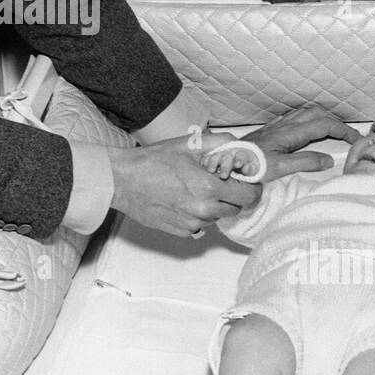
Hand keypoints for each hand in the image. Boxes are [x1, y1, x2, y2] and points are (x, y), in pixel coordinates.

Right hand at [107, 140, 261, 236]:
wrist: (122, 181)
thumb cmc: (153, 161)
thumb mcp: (188, 144)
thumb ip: (221, 143)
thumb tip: (242, 148)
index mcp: (208, 187)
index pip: (249, 195)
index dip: (251, 187)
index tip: (245, 181)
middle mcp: (203, 209)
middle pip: (236, 208)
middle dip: (232, 195)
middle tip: (217, 182)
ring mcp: (192, 223)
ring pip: (217, 216)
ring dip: (214, 205)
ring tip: (194, 189)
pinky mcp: (181, 231)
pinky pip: (201, 225)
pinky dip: (198, 214)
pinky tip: (182, 200)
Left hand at [242, 104, 358, 177]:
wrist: (227, 161)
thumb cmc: (250, 166)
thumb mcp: (279, 168)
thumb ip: (305, 162)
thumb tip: (328, 159)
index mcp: (290, 133)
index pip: (324, 125)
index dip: (344, 130)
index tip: (357, 140)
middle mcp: (285, 125)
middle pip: (317, 113)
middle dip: (336, 122)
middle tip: (348, 136)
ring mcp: (277, 126)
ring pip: (306, 113)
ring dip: (323, 118)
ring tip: (333, 132)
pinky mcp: (270, 130)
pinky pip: (295, 117)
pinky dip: (309, 120)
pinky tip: (308, 130)